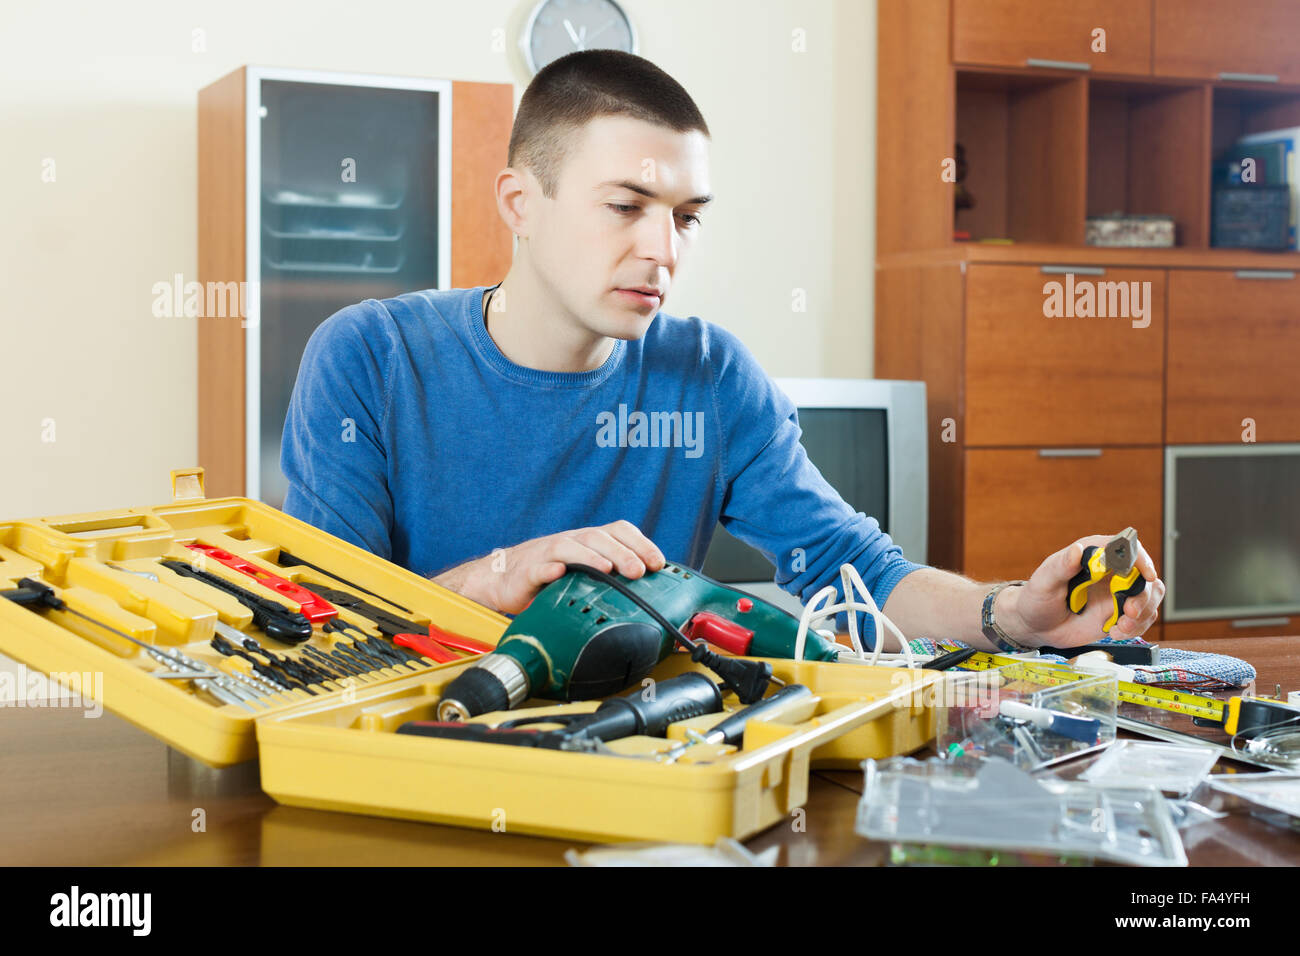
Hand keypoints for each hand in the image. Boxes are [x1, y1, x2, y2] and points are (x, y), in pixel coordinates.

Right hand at [445, 520, 665, 614]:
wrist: (502, 580)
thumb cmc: (549, 577)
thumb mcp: (583, 574)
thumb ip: (610, 576)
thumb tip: (650, 591)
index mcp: (588, 541)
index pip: (619, 531)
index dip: (641, 543)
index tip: (658, 563)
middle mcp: (570, 542)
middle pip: (598, 538)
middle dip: (623, 553)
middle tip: (640, 571)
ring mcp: (546, 554)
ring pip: (570, 547)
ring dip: (591, 557)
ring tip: (609, 570)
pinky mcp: (526, 571)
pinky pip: (538, 567)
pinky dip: (549, 569)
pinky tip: (559, 573)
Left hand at [1000, 532, 1165, 648]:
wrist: (1036, 626)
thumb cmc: (1037, 598)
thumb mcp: (1044, 582)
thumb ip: (1061, 566)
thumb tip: (1077, 549)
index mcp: (1094, 555)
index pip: (1127, 548)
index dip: (1141, 559)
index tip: (1146, 575)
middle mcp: (1110, 572)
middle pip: (1145, 577)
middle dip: (1144, 597)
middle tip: (1129, 613)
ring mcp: (1117, 593)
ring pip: (1149, 598)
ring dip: (1142, 615)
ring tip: (1121, 627)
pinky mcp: (1119, 613)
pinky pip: (1142, 618)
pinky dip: (1136, 628)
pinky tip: (1115, 633)